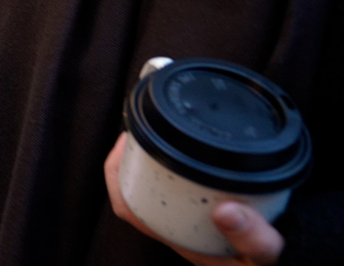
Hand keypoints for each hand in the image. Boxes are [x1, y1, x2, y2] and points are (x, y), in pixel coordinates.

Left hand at [104, 134, 283, 264]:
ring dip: (155, 164)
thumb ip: (253, 238)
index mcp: (181, 239)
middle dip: (133, 160)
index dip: (116, 171)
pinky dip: (183, 172)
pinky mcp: (212, 221)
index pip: (127, 206)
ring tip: (162, 135)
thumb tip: (226, 212)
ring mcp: (194, 227)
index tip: (127, 139)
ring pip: (158, 192)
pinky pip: (184, 192)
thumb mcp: (266, 255)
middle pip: (136, 193)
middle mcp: (181, 232)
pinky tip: (197, 158)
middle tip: (143, 129)